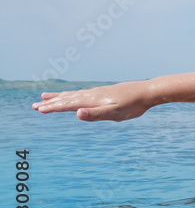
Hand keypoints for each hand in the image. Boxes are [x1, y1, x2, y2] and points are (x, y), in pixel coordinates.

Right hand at [32, 82, 150, 121]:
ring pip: (74, 94)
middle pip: (67, 98)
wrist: (147, 92)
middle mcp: (92, 94)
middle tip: (34, 105)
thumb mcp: (115, 113)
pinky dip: (72, 94)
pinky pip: (82, 93)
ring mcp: (98, 92)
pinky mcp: (104, 92)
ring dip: (59, 97)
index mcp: (92, 100)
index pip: (68, 105)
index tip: (38, 109)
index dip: (53, 108)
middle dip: (51, 103)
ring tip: (46, 96)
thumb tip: (77, 113)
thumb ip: (96, 115)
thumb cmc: (133, 105)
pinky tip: (74, 95)